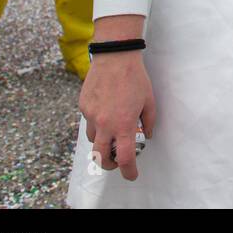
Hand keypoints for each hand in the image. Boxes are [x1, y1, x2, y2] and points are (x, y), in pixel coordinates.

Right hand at [80, 49, 155, 180]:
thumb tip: (147, 135)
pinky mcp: (83, 106)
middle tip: (116, 162)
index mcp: (123, 124)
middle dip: (108, 164)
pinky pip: (88, 121)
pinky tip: (105, 110)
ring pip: (92, 139)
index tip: (131, 175)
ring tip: (111, 133)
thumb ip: (149, 121)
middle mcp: (104, 124)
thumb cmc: (135, 78)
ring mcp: (91, 115)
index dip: (128, 170)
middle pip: (100, 156)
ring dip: (101, 142)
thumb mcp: (149, 100)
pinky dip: (96, 122)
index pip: (124, 157)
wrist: (115, 57)